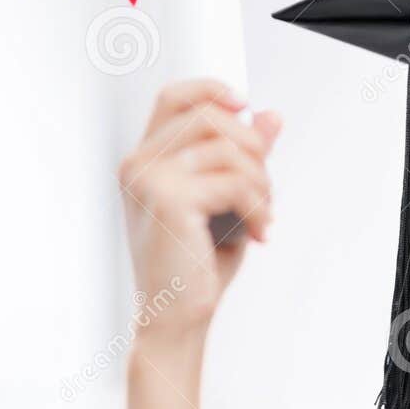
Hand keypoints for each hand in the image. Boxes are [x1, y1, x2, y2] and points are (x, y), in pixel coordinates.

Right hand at [116, 78, 283, 343]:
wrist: (174, 318)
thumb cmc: (193, 265)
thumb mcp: (223, 200)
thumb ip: (241, 156)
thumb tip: (270, 116)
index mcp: (144, 161)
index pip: (175, 97)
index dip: (212, 90)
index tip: (246, 107)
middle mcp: (139, 164)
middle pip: (212, 117)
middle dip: (254, 150)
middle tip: (264, 192)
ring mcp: (150, 179)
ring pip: (230, 149)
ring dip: (261, 184)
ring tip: (263, 216)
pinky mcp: (170, 199)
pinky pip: (236, 181)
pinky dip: (259, 207)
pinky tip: (257, 233)